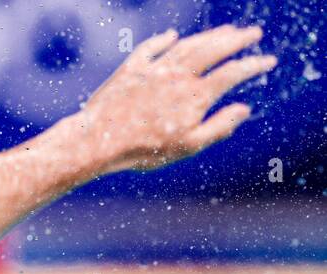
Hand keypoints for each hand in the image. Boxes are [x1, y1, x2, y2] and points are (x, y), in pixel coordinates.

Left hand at [77, 24, 276, 174]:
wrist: (97, 142)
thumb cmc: (143, 150)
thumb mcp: (188, 147)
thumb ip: (219, 127)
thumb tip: (244, 109)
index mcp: (195, 95)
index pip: (232, 73)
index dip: (253, 65)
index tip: (268, 60)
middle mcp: (177, 76)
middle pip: (213, 49)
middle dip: (236, 40)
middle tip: (252, 33)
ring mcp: (153, 69)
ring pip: (186, 45)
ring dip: (208, 36)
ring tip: (224, 31)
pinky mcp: (130, 70)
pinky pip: (149, 48)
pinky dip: (162, 40)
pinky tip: (172, 36)